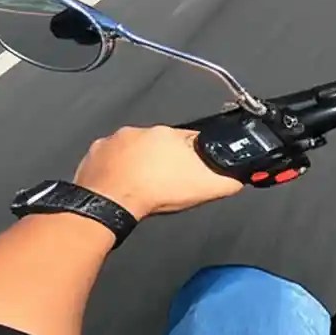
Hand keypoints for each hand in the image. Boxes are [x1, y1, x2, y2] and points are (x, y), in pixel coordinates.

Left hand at [72, 126, 242, 220]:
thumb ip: (228, 182)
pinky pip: (110, 157)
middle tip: (165, 181)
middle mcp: (143, 130)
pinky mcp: (96, 151)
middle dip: (164, 159)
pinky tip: (122, 184)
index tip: (190, 170)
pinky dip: (115, 168)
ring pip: (134, 148)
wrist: (110, 204)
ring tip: (141, 185)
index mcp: (170, 134)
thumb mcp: (204, 190)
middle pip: (161, 143)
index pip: (191, 140)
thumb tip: (239, 179)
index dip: (194, 155)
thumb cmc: (154, 193)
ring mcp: (116, 140)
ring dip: (139, 162)